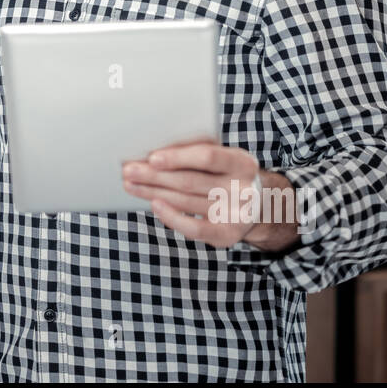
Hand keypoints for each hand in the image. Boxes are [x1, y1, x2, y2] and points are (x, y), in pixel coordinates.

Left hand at [122, 141, 264, 247]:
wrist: (257, 203)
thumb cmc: (227, 173)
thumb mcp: (223, 156)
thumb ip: (197, 151)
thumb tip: (154, 153)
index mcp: (243, 163)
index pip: (208, 157)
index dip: (178, 157)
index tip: (152, 157)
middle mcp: (244, 190)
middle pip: (191, 182)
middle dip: (155, 176)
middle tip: (128, 170)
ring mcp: (237, 215)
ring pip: (187, 202)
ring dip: (154, 193)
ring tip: (131, 184)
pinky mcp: (227, 235)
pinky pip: (194, 228)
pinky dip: (171, 217)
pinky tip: (154, 205)